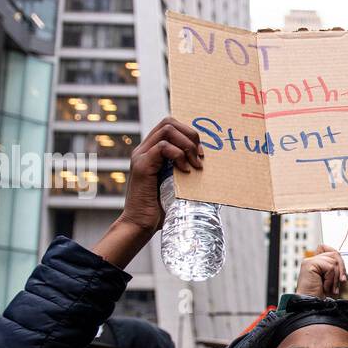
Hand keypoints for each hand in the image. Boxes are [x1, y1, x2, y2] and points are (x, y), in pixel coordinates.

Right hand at [121, 117, 204, 234]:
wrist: (140, 225)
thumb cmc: (160, 209)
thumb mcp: (177, 185)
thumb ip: (185, 171)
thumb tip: (207, 166)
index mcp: (152, 152)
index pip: (170, 126)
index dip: (189, 133)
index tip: (202, 153)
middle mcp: (144, 150)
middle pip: (169, 122)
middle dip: (190, 135)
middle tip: (200, 156)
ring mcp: (141, 156)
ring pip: (167, 130)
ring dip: (187, 145)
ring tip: (195, 164)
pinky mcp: (142, 166)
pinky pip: (163, 147)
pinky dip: (178, 156)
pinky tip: (185, 171)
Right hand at [296, 244, 346, 297]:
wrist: (311, 304)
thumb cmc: (319, 295)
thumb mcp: (330, 279)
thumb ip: (333, 269)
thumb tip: (342, 263)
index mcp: (314, 262)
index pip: (326, 248)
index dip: (337, 256)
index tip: (342, 271)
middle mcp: (311, 260)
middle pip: (333, 253)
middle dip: (341, 268)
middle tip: (342, 281)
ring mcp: (309, 261)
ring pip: (333, 261)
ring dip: (335, 277)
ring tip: (330, 287)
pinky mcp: (310, 264)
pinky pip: (330, 268)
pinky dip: (331, 279)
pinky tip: (325, 286)